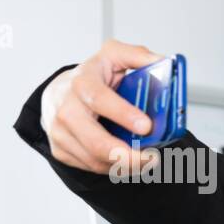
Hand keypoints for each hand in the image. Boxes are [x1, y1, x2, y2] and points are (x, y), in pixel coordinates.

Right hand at [44, 39, 165, 175]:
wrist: (61, 92)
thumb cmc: (93, 77)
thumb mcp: (113, 56)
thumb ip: (138, 56)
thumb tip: (162, 62)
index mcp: (82, 83)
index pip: (99, 99)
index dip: (123, 113)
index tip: (147, 126)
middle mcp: (66, 109)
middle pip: (96, 142)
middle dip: (128, 156)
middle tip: (153, 158)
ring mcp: (60, 132)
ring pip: (96, 160)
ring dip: (126, 165)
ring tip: (146, 160)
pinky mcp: (60, 150)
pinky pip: (91, 167)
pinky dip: (114, 167)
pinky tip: (126, 159)